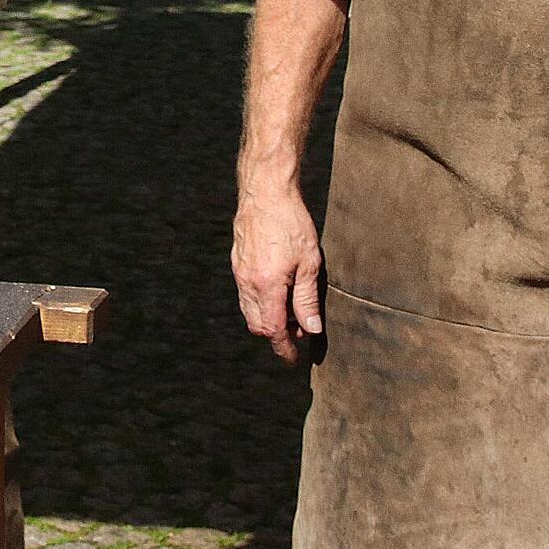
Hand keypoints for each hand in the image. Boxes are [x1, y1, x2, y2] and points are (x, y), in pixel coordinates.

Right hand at [232, 185, 323, 363]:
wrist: (266, 191)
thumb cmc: (291, 223)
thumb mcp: (309, 263)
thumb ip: (307, 299)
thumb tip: (311, 328)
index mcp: (266, 286)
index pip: (272, 330)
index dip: (283, 347)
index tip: (293, 357)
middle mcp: (248, 283)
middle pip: (257, 324)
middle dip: (276, 334)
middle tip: (299, 330)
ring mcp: (239, 272)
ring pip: (249, 310)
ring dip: (268, 317)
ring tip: (291, 309)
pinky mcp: (237, 262)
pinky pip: (245, 294)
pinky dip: (259, 302)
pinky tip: (278, 290)